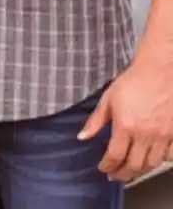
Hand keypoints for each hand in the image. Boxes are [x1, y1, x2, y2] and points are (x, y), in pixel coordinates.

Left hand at [79, 55, 172, 180]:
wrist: (161, 70)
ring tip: (130, 171)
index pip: (114, 155)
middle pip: (134, 165)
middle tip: (115, 175)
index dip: (107, 165)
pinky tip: (152, 159)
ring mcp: (163, 135)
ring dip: (139, 170)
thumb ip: (96, 120)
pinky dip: (160, 161)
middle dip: (122, 174)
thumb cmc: (134, 81)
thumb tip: (82, 136)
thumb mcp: (108, 98)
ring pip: (151, 163)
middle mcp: (145, 134)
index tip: (103, 168)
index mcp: (126, 126)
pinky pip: (169, 155)